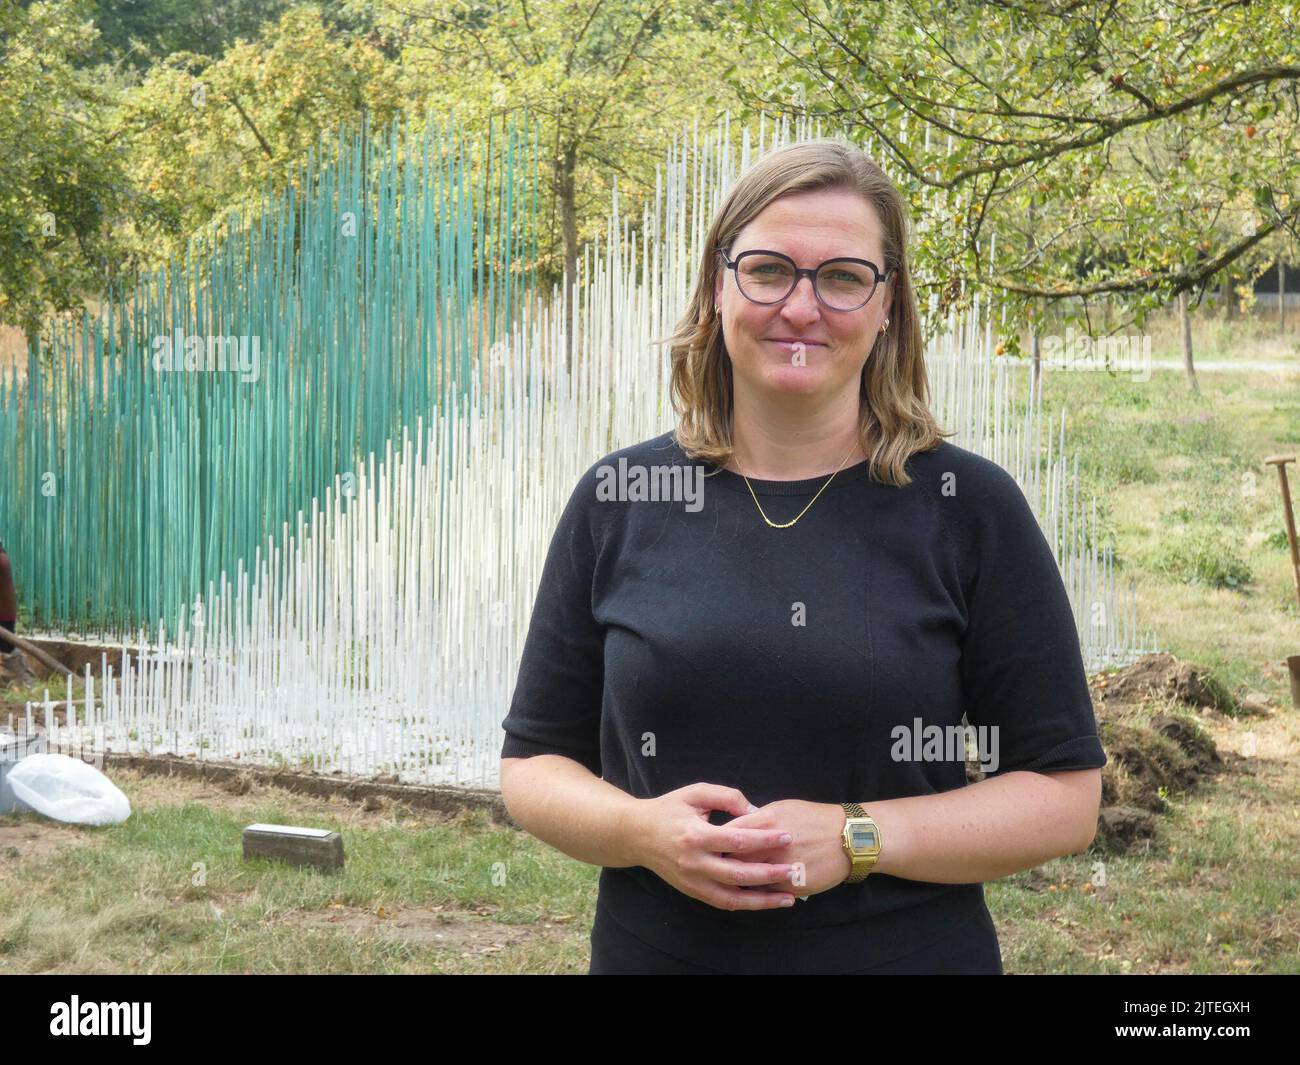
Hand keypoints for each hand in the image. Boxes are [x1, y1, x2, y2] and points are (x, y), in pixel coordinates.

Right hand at [627, 783, 801, 910]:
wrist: (636, 835)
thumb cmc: (669, 809)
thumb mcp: (695, 793)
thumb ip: (726, 797)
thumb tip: (755, 810)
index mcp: (695, 835)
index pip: (736, 840)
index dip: (763, 839)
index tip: (786, 835)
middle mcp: (693, 862)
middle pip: (738, 873)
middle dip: (770, 873)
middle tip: (794, 868)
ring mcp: (692, 881)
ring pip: (732, 897)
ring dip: (762, 900)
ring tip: (789, 897)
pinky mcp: (692, 891)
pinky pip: (722, 902)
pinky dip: (745, 904)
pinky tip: (765, 901)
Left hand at [722, 800, 850, 898]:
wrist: (848, 838)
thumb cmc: (814, 818)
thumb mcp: (783, 807)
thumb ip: (757, 817)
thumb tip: (737, 824)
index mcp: (766, 821)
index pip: (730, 832)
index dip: (718, 838)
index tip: (712, 843)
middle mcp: (771, 845)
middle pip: (734, 857)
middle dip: (721, 861)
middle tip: (713, 863)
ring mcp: (782, 867)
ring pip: (748, 878)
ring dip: (736, 879)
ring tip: (726, 877)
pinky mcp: (793, 885)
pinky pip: (767, 891)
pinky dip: (757, 891)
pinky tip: (750, 889)